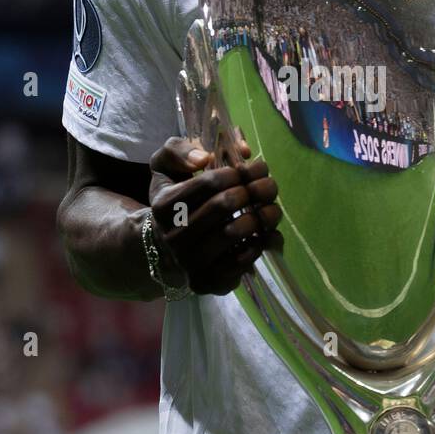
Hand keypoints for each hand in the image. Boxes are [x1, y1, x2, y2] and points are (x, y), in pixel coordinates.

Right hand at [147, 133, 281, 295]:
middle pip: (227, 204)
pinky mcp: (208, 282)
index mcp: (164, 206)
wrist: (161, 248)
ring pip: (237, 232)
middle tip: (269, 185)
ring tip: (273, 207)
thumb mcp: (163, 170)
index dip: (238, 171)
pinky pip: (244, 261)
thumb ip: (177, 151)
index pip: (211, 181)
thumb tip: (204, 158)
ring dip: (265, 216)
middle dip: (256, 189)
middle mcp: (174, 236)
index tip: (251, 168)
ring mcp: (191, 263)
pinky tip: (268, 233)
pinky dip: (263, 244)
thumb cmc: (172, 202)